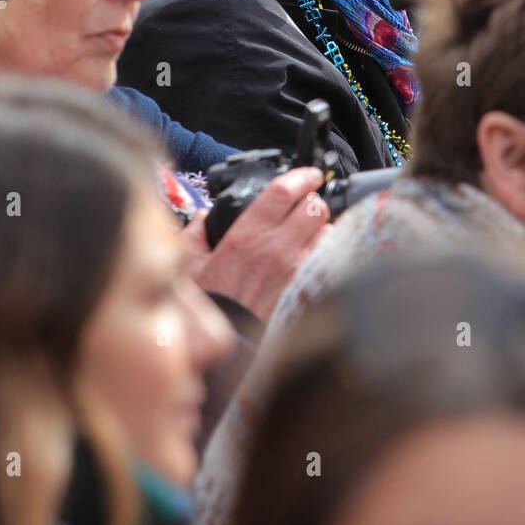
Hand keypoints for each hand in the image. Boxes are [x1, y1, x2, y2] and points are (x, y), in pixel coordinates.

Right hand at [184, 167, 328, 320]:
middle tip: (307, 208)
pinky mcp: (310, 288)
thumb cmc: (214, 308)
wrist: (232, 349)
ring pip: (328, 232)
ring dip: (323, 231)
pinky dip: (328, 255)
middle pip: (315, 207)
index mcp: (247, 237)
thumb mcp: (192, 267)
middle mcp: (276, 249)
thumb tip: (203, 217)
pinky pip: (331, 260)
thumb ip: (196, 235)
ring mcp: (297, 270)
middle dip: (314, 204)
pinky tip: (317, 260)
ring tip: (311, 238)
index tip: (310, 175)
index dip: (302, 176)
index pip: (284, 191)